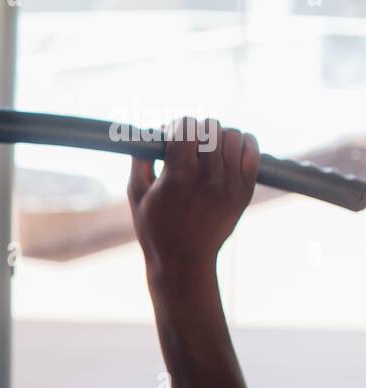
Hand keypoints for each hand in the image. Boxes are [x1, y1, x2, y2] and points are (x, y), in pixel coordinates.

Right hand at [128, 117, 258, 280]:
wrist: (184, 261)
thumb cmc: (155, 228)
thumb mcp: (137, 195)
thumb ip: (140, 160)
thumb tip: (146, 134)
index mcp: (178, 177)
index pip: (186, 127)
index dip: (175, 126)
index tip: (170, 136)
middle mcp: (208, 178)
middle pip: (210, 127)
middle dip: (196, 130)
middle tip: (188, 144)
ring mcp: (230, 184)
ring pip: (232, 134)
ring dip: (218, 135)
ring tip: (208, 149)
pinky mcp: (245, 190)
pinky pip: (251, 149)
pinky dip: (241, 143)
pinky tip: (227, 152)